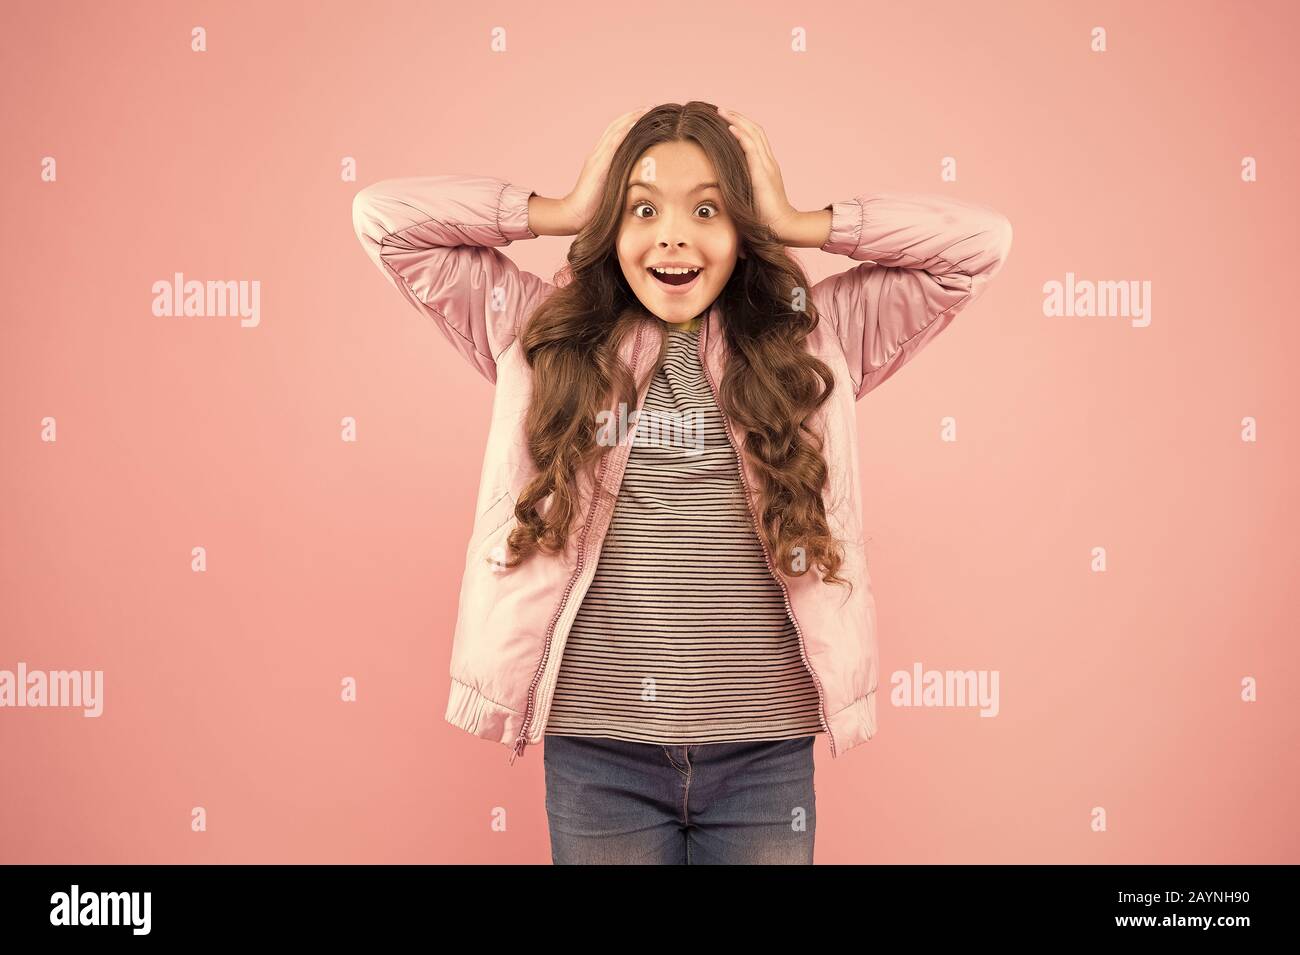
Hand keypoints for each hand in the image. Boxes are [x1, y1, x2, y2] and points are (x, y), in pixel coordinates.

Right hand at [561, 105, 652, 232]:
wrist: (575, 214)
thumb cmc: (594, 207)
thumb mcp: (610, 188)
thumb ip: (620, 179)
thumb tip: (638, 180)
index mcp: (601, 158)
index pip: (617, 133)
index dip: (631, 122)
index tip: (649, 115)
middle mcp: (598, 153)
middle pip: (617, 126)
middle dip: (635, 115)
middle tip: (653, 106)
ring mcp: (597, 158)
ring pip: (616, 130)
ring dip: (632, 118)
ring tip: (648, 110)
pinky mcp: (599, 165)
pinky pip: (613, 144)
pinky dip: (624, 132)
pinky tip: (635, 123)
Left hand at [719, 106, 799, 240]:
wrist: (781, 225)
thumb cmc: (765, 216)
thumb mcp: (751, 196)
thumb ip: (742, 187)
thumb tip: (724, 190)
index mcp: (766, 166)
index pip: (755, 138)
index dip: (742, 125)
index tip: (726, 119)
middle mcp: (768, 161)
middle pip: (755, 130)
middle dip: (738, 117)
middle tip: (721, 110)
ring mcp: (767, 165)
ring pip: (753, 134)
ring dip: (737, 120)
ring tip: (722, 112)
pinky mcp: (762, 173)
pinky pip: (751, 148)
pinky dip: (741, 136)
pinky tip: (730, 128)